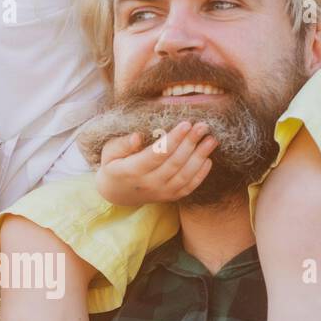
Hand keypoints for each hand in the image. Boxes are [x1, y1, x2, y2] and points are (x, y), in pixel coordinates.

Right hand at [95, 120, 217, 205]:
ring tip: (211, 140)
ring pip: (184, 176)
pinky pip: (188, 188)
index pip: (157, 154)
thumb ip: (122, 144)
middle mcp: (148, 184)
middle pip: (174, 163)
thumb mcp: (109, 152)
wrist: (117, 193)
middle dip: (190, 143)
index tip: (186, 123)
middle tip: (203, 126)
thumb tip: (137, 136)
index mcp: (131, 171)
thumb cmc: (114, 165)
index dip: (173, 139)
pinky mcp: (169, 197)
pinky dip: (200, 174)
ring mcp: (160, 193)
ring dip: (200, 157)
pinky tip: (208, 159)